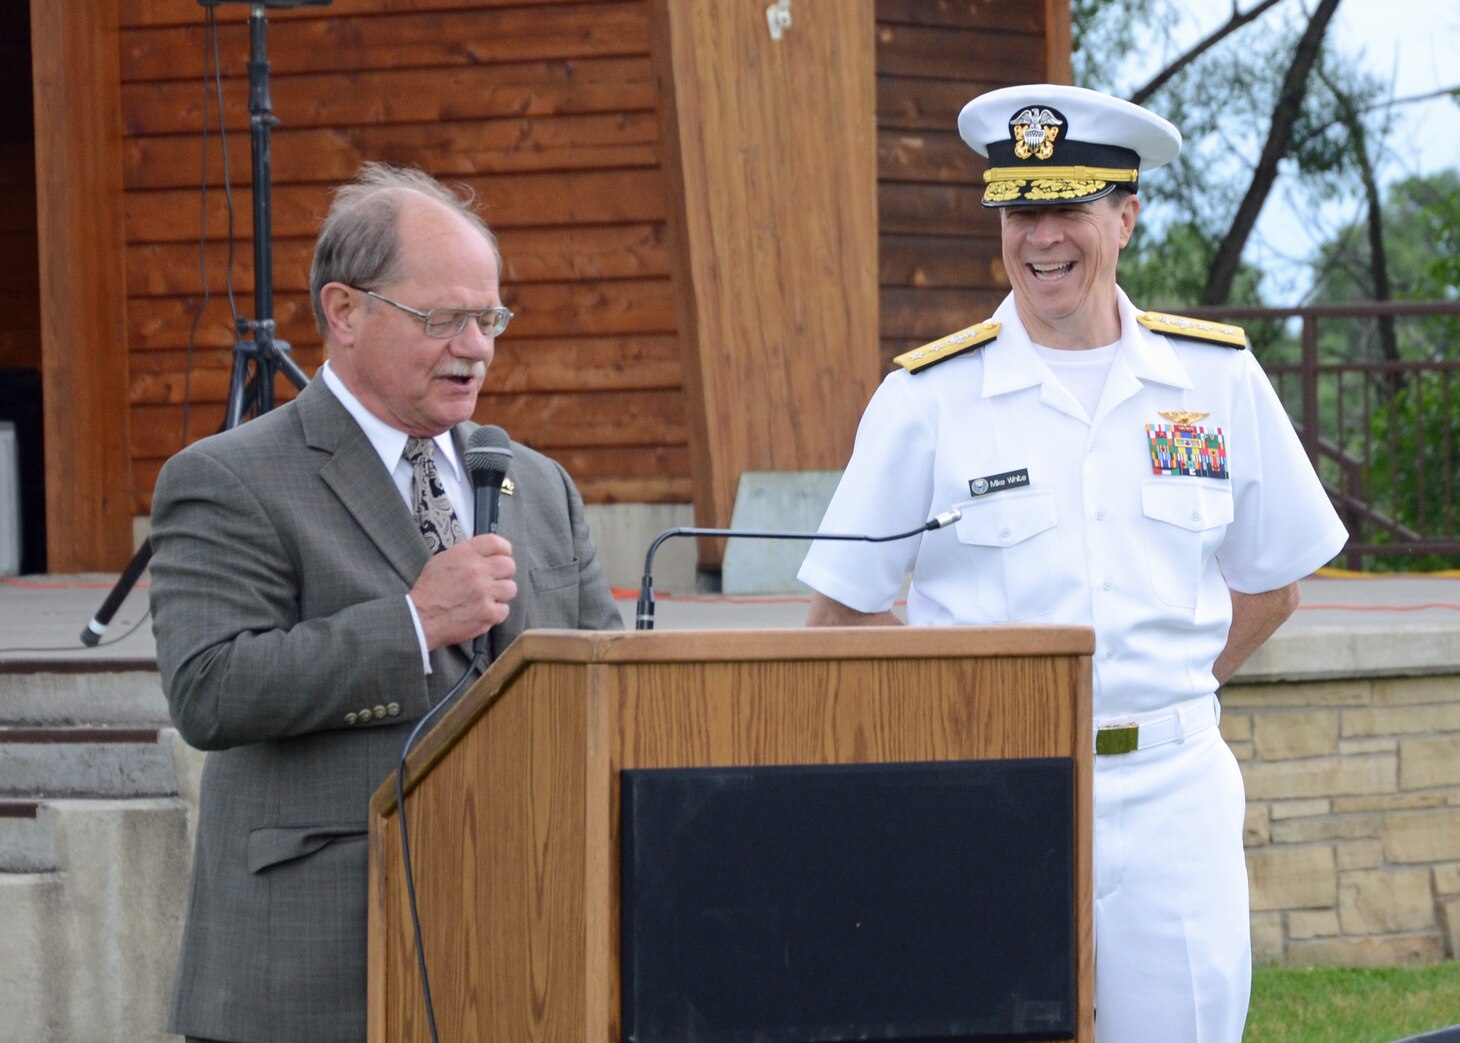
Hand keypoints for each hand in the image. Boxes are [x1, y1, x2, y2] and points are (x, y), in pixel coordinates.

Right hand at [409, 534, 517, 649]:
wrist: (420, 618)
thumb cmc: (429, 590)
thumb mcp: (442, 560)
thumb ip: (467, 554)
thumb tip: (486, 553)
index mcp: (465, 554)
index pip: (497, 543)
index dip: (503, 550)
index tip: (502, 557)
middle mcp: (477, 571)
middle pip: (509, 565)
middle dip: (503, 573)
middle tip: (493, 581)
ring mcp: (484, 593)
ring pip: (510, 588)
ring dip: (501, 594)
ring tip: (487, 598)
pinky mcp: (488, 613)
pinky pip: (504, 610)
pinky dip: (495, 613)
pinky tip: (482, 612)